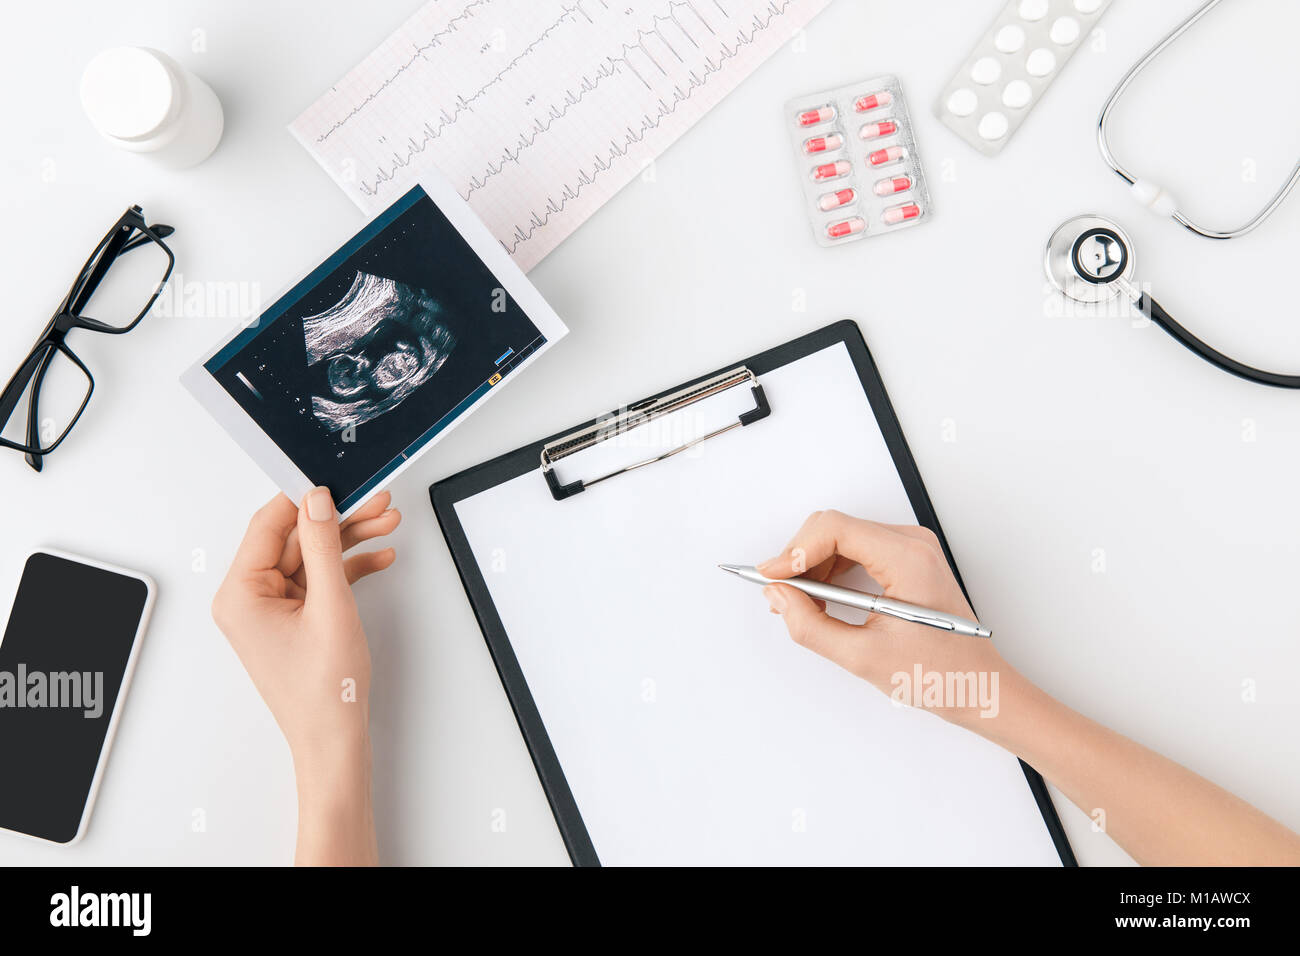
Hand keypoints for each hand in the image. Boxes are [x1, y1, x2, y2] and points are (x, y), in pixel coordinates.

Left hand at [211, 487, 399, 863]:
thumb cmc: (325, 691)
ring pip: (311, 556)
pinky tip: (378, 556)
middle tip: (376, 502)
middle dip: (339, 519)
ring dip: (349, 540)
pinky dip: (347, 568)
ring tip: (386, 524)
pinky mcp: (292, 619)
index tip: (338, 480)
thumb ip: (324, 546)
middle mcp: (248, 599)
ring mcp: (270, 610)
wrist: (334, 739)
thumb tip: (317, 501)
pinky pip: (318, 580)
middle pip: (295, 538)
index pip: (270, 525)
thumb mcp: (330, 605)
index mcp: (241, 594)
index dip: (305, 498)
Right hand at [757, 510, 1005, 725]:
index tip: (770, 578)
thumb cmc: (939, 674)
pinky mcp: (905, 561)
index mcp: (908, 559)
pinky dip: (830, 572)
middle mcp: (911, 543)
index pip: (835, 528)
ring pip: (841, 537)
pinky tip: (820, 601)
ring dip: (812, 566)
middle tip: (779, 596)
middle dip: (799, 559)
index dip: (794, 550)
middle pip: (834, 528)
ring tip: (798, 605)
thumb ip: (811, 626)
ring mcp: (910, 549)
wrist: (979, 685)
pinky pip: (855, 551)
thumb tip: (778, 597)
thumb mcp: (863, 657)